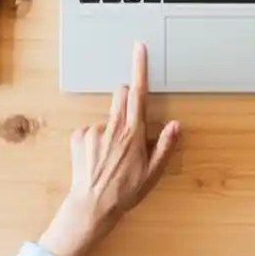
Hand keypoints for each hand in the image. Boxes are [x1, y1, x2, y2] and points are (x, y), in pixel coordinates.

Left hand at [39, 42, 180, 255]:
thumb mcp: (152, 172)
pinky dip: (95, 139)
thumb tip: (175, 125)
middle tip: (129, 123)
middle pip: (120, 95)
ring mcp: (93, 131)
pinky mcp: (79, 137)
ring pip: (107, 116)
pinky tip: (96, 158)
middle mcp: (113, 127)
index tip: (139, 49)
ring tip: (110, 155)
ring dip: (111, 127)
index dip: (139, 68)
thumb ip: (165, 145)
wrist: (92, 206)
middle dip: (127, 98)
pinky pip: (90, 129)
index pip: (138, 93)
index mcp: (133, 134)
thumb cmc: (125, 192)